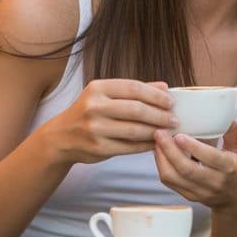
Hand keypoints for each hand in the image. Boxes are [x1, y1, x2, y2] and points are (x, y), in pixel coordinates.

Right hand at [41, 79, 175, 164]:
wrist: (61, 137)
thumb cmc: (89, 112)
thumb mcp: (105, 95)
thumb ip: (134, 90)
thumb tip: (165, 87)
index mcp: (98, 88)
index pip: (134, 88)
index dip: (156, 96)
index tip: (171, 102)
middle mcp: (94, 107)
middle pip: (137, 110)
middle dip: (160, 115)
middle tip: (174, 119)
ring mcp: (95, 129)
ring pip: (135, 130)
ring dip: (156, 131)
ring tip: (168, 131)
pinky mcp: (98, 148)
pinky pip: (129, 147)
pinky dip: (146, 145)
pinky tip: (156, 142)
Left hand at [153, 122, 236, 210]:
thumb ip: (232, 134)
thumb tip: (228, 117)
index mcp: (229, 167)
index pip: (210, 158)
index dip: (193, 147)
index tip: (179, 135)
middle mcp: (214, 182)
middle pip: (186, 169)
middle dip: (169, 151)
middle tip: (159, 133)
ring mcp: (201, 192)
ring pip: (174, 178)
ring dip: (161, 159)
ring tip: (156, 141)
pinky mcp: (190, 196)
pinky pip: (170, 183)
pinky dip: (162, 166)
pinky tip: (159, 153)